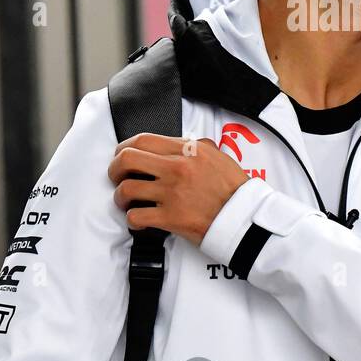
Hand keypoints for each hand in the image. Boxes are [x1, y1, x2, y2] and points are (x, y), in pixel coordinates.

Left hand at [107, 134, 248, 245]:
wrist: (245, 218)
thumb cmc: (234, 190)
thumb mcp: (219, 157)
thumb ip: (197, 147)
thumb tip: (182, 143)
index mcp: (189, 150)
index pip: (144, 140)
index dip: (125, 148)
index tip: (122, 156)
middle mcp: (177, 168)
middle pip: (127, 158)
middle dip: (115, 168)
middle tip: (117, 176)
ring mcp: (172, 193)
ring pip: (127, 188)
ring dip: (120, 196)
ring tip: (126, 201)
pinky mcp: (170, 218)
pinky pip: (136, 216)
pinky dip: (132, 219)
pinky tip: (138, 220)